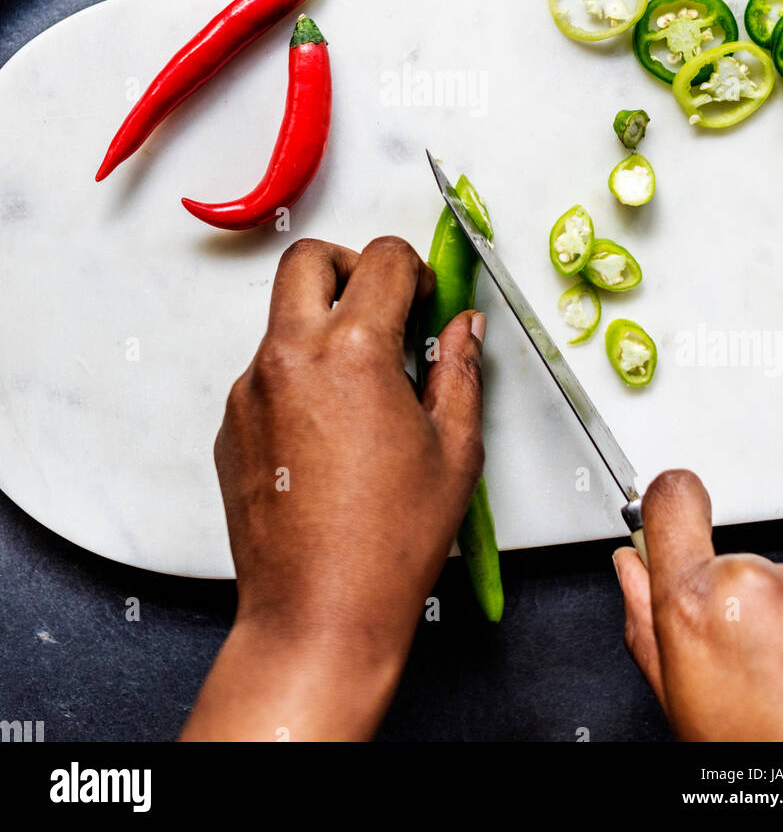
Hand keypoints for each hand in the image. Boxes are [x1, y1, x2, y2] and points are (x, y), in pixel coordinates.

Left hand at [181, 236, 485, 741]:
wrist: (318, 613)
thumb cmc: (389, 543)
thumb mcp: (454, 448)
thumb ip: (460, 370)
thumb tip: (463, 328)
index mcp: (352, 351)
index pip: (382, 258)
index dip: (415, 269)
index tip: (425, 300)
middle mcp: (288, 357)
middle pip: (307, 259)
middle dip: (349, 266)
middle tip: (382, 307)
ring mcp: (250, 390)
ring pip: (283, 319)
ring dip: (322, 327)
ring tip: (363, 390)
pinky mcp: (230, 424)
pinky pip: (266, 373)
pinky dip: (299, 378)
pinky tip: (331, 433)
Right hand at [614, 469, 782, 741]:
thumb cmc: (767, 755)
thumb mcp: (684, 703)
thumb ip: (647, 625)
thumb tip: (633, 570)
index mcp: (697, 605)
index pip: (671, 501)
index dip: (670, 506)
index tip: (674, 510)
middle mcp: (757, 583)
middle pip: (737, 565)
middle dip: (743, 606)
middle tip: (758, 667)